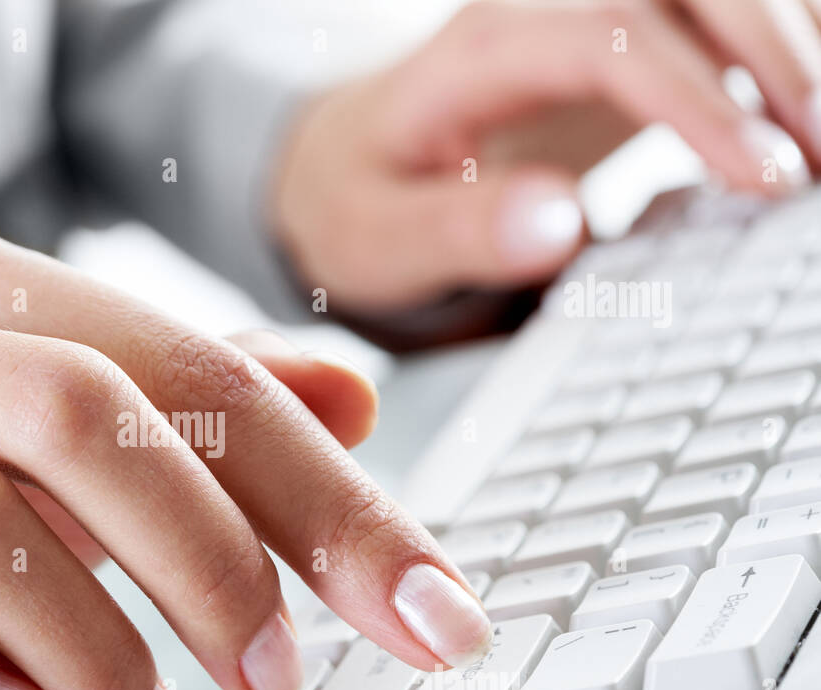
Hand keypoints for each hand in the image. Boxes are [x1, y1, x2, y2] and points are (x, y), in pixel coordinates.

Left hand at [273, 0, 820, 318]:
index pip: (610, 39)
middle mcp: (538, 12)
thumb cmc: (362, 205)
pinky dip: (774, 47)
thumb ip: (459, 232)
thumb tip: (559, 222)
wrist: (346, 169)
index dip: (699, 101)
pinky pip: (709, 20)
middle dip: (776, 53)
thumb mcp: (379, 236)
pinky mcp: (616, 39)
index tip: (763, 176)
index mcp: (477, 55)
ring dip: (790, 43)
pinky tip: (802, 113)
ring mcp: (582, 16)